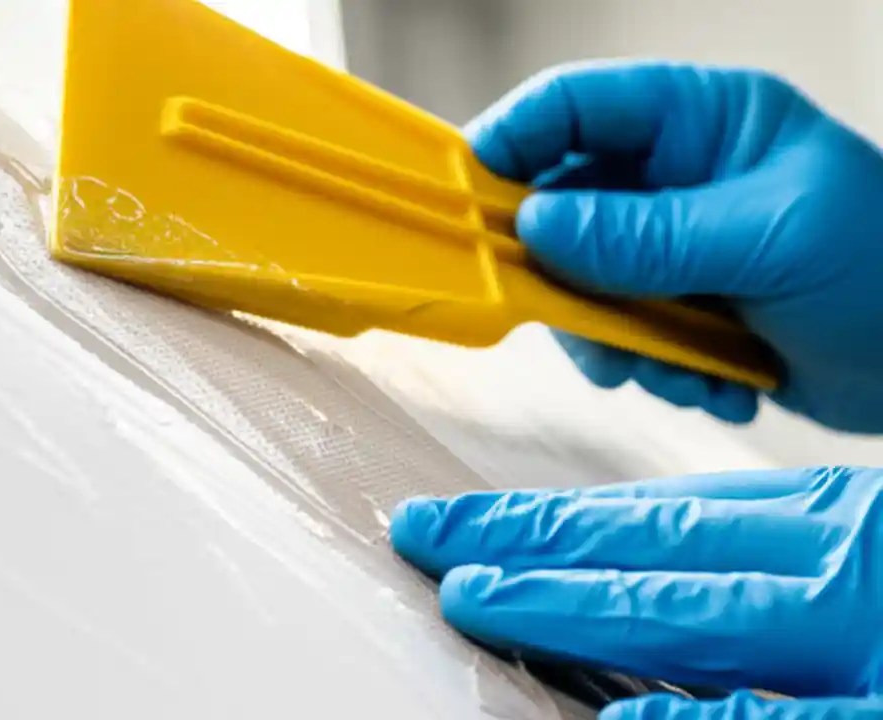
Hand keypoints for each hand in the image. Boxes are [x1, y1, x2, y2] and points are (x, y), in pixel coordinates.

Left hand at [388, 467, 882, 713]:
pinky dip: (701, 716)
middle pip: (654, 544)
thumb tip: (641, 566)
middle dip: (527, 539)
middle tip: (424, 533)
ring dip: (567, 604)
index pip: (663, 511)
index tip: (468, 520)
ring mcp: (865, 642)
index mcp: (835, 516)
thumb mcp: (871, 547)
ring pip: (688, 616)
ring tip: (470, 595)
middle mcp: (841, 563)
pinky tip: (622, 715)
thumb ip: (775, 551)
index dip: (554, 517)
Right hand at [466, 61, 882, 431]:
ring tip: (679, 368)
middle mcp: (674, 175)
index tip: (469, 197)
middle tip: (582, 322)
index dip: (511, 141)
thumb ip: (648, 233)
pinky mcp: (677, 304)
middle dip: (564, 275)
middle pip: (559, 204)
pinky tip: (717, 381)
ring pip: (578, 282)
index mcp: (700, 120)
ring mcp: (671, 242)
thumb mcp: (769, 238)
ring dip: (614, 338)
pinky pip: (617, 332)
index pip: (575, 106)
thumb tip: (537, 225)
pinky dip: (653, 367)